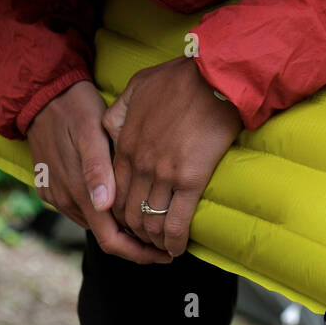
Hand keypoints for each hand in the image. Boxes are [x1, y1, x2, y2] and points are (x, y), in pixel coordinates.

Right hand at [26, 79, 173, 264]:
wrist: (40, 95)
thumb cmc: (75, 108)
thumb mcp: (90, 131)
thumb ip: (97, 169)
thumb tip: (105, 206)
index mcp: (79, 191)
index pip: (112, 240)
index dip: (139, 253)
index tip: (166, 254)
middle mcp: (66, 200)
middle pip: (105, 236)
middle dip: (136, 243)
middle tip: (166, 240)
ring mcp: (56, 195)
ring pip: (94, 223)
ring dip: (120, 227)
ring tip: (150, 219)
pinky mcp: (51, 187)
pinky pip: (81, 208)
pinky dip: (103, 212)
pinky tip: (123, 200)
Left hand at [102, 57, 243, 256]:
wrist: (214, 76)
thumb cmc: (180, 77)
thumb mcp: (137, 87)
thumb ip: (119, 112)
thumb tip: (111, 132)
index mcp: (125, 144)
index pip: (113, 192)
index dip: (119, 213)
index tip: (131, 220)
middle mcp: (140, 163)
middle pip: (128, 212)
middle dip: (135, 233)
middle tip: (147, 241)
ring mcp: (164, 173)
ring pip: (150, 221)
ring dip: (154, 241)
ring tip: (163, 248)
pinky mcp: (190, 179)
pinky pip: (177, 221)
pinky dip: (175, 241)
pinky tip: (178, 248)